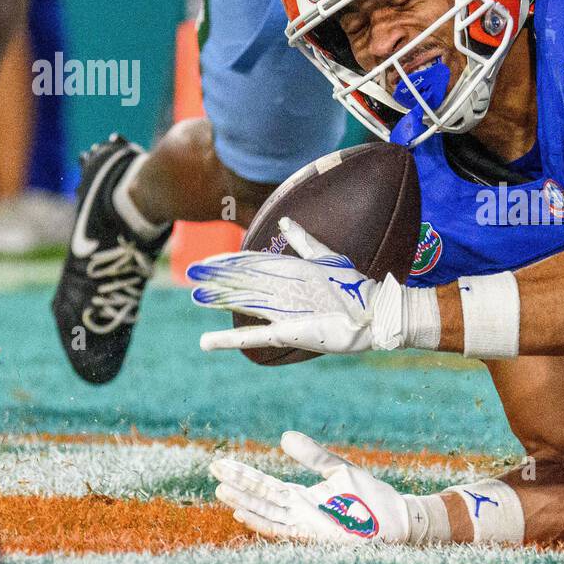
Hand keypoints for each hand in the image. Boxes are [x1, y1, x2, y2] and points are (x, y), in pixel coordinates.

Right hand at [187, 216, 406, 353]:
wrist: (372, 312)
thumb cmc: (351, 285)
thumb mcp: (324, 257)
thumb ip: (303, 240)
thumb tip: (283, 221)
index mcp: (288, 276)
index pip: (252, 266)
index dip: (230, 262)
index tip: (207, 260)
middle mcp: (281, 296)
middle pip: (243, 284)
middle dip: (218, 279)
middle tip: (190, 273)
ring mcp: (283, 314)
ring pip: (245, 304)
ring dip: (221, 300)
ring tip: (196, 296)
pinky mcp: (287, 333)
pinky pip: (254, 336)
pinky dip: (230, 339)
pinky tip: (208, 342)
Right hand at [211, 430, 410, 542]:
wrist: (397, 517)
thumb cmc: (370, 497)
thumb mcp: (338, 469)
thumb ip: (312, 455)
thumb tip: (283, 436)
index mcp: (302, 497)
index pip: (265, 485)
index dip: (243, 474)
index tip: (220, 463)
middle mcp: (299, 512)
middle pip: (260, 497)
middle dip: (237, 485)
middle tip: (213, 470)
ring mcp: (305, 524)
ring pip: (266, 513)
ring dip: (244, 503)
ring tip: (222, 491)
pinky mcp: (314, 535)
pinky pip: (282, 529)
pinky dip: (262, 522)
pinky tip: (244, 514)